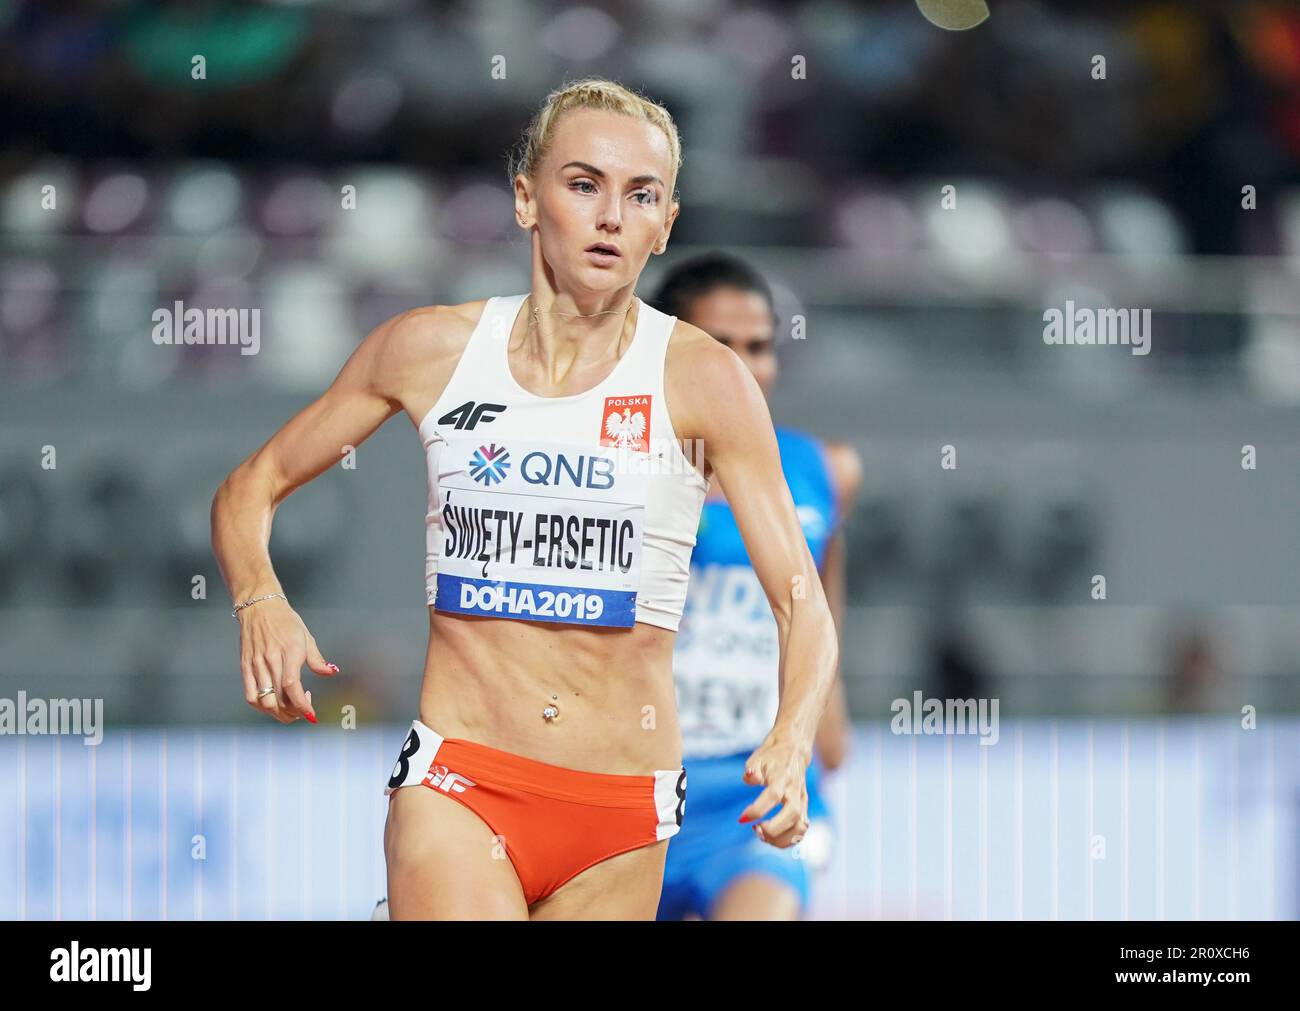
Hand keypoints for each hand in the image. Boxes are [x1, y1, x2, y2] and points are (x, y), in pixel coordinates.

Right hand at [236, 597, 338, 723]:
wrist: (259, 607)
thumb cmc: (286, 622)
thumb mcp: (306, 637)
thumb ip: (317, 659)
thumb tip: (332, 672)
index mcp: (290, 651)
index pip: (291, 685)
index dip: (301, 704)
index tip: (311, 715)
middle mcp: (271, 659)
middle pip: (279, 698)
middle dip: (294, 712)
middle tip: (304, 711)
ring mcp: (256, 664)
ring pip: (264, 701)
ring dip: (279, 713)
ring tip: (290, 710)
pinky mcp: (245, 667)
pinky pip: (250, 695)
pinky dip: (262, 707)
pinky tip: (273, 705)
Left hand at [737, 732, 811, 848]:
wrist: (794, 749)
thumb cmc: (771, 756)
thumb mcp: (757, 758)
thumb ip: (752, 770)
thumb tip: (750, 779)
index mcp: (782, 777)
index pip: (772, 796)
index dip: (757, 810)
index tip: (742, 819)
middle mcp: (795, 791)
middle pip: (791, 815)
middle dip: (773, 829)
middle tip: (755, 830)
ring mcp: (802, 800)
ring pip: (800, 826)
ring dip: (782, 839)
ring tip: (763, 836)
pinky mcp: (804, 808)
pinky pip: (802, 830)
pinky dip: (789, 840)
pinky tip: (773, 838)